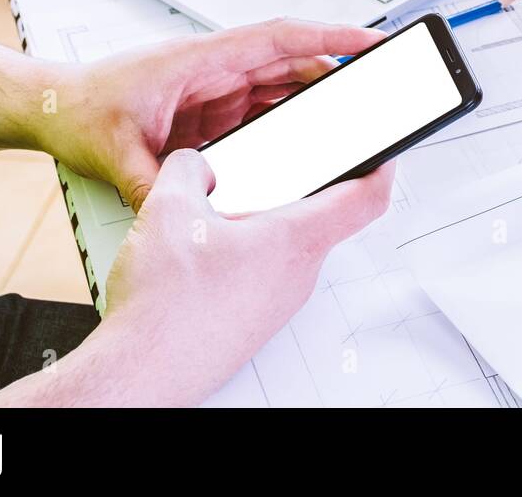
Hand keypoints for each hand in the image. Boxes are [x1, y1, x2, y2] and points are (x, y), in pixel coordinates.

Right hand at [0, 151, 394, 406]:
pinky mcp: (254, 320)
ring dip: (265, 219)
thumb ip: (189, 168)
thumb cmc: (163, 308)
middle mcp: (297, 275)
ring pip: (289, 246)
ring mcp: (278, 303)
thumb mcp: (168, 210)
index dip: (382, 162)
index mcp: (295, 241)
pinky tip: (203, 247)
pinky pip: (264, 272)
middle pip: (324, 216)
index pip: (368, 198)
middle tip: (276, 159)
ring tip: (219, 204)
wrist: (139, 375)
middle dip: (301, 183)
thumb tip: (196, 163)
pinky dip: (246, 250)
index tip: (381, 145)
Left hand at [39, 19, 383, 207]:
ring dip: (314, 104)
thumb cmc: (79, 110)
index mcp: (201, 60)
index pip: (282, 38)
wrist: (51, 106)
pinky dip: (287, 124)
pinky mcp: (213, 108)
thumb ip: (154, 186)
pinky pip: (263, 110)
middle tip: (376, 97)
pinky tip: (302, 147)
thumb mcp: (115, 155)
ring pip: (282, 88)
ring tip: (348, 128)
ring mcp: (216, 87)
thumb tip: (185, 213)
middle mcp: (216, 68)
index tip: (373, 41)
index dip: (333, 37)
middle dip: (338, 77)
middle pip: (293, 64)